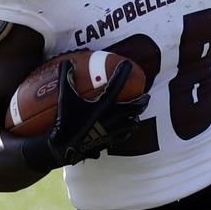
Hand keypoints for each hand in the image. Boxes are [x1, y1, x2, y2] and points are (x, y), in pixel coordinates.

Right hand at [33, 58, 147, 168]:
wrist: (64, 147)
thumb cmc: (65, 121)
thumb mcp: (65, 98)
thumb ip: (66, 79)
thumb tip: (66, 62)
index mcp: (103, 105)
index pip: (117, 84)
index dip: (123, 72)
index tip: (128, 64)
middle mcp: (112, 117)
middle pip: (135, 107)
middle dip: (143, 100)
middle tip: (146, 95)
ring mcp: (113, 130)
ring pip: (133, 122)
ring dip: (136, 116)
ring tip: (137, 113)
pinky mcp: (109, 141)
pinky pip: (124, 135)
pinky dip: (127, 130)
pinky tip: (126, 128)